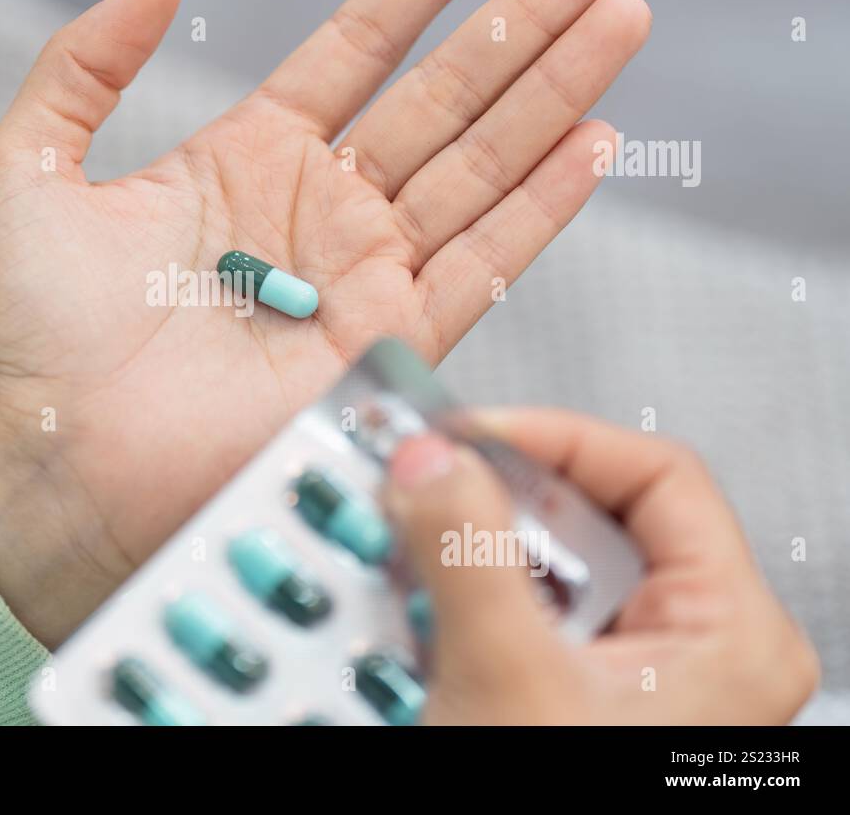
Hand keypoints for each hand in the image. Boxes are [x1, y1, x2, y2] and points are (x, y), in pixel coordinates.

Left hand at [0, 0, 651, 645]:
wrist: (52, 456)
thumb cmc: (26, 334)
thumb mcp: (30, 167)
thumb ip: (84, 62)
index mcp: (247, 161)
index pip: (359, 48)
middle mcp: (317, 215)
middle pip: (445, 97)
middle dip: (524, 23)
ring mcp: (359, 279)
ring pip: (480, 165)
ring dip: (555, 92)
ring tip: (619, 19)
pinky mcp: (383, 347)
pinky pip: (480, 266)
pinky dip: (540, 207)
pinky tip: (593, 144)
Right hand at [384, 411, 819, 723]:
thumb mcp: (504, 680)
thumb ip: (463, 553)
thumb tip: (428, 460)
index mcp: (729, 633)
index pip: (654, 474)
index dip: (554, 438)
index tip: (465, 434)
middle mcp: (692, 647)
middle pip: (588, 521)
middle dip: (488, 508)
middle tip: (419, 491)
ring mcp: (630, 678)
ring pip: (540, 570)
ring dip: (460, 560)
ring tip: (404, 562)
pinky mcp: (574, 700)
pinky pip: (514, 619)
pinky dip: (457, 608)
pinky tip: (414, 620)